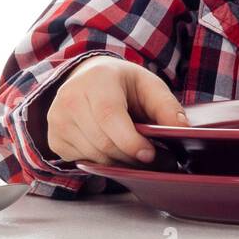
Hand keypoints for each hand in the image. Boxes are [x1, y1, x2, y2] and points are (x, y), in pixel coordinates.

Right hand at [46, 56, 187, 165]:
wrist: (88, 78)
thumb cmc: (121, 83)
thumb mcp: (148, 85)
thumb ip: (166, 106)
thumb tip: (183, 129)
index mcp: (96, 81)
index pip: (110, 117)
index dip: (130, 141)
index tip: (150, 154)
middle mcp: (70, 98)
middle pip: (103, 143)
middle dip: (130, 156)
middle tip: (151, 158)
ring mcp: (57, 120)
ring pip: (94, 156)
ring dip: (118, 161)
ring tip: (133, 152)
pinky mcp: (54, 138)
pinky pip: (83, 161)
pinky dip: (102, 161)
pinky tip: (110, 147)